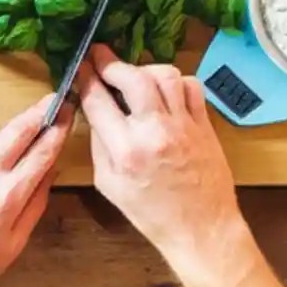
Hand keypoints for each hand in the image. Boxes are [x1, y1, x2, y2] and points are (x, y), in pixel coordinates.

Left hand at [0, 97, 73, 286]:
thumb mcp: (15, 243)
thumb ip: (35, 205)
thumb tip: (49, 174)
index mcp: (7, 197)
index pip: (41, 152)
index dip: (59, 129)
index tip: (69, 113)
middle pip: (18, 130)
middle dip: (40, 112)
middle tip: (56, 99)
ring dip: (19, 123)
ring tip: (36, 115)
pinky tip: (6, 139)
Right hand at [77, 44, 248, 286]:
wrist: (201, 228)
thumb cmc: (152, 213)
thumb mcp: (109, 185)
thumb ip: (100, 145)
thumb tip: (95, 112)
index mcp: (126, 151)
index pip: (98, 100)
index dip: (86, 77)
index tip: (82, 67)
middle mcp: (155, 132)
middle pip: (132, 78)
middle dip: (111, 63)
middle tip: (101, 58)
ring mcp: (184, 126)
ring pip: (164, 75)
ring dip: (144, 69)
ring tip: (134, 75)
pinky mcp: (204, 125)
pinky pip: (191, 86)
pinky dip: (175, 81)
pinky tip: (164, 90)